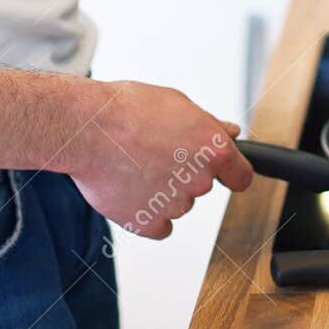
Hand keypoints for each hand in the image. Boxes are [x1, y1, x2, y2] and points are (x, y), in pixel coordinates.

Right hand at [67, 81, 252, 238]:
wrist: (87, 130)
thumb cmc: (127, 110)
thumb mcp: (177, 103)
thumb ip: (209, 125)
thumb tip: (229, 133)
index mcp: (214, 150)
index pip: (241, 176)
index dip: (231, 173)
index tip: (225, 173)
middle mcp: (200, 181)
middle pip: (202, 186)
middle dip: (184, 172)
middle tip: (156, 151)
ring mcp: (175, 206)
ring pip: (178, 204)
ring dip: (163, 191)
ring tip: (135, 165)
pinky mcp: (149, 223)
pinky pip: (159, 225)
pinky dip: (147, 213)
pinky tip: (132, 190)